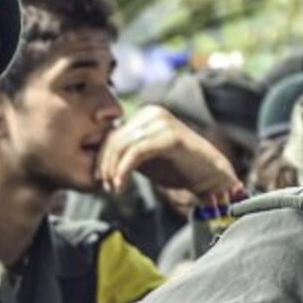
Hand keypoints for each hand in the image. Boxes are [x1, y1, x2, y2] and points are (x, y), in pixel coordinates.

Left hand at [98, 107, 241, 209]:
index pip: (110, 135)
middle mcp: (153, 113)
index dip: (100, 159)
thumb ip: (123, 153)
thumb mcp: (142, 158)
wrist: (209, 176)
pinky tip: (121, 186)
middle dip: (104, 166)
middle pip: (113, 140)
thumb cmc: (175, 168)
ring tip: (114, 189)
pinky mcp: (170, 136)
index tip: (100, 180)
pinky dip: (123, 171)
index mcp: (144, 115)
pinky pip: (136, 153)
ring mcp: (163, 122)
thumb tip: (93, 158)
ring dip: (113, 172)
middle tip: (106, 187)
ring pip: (122, 146)